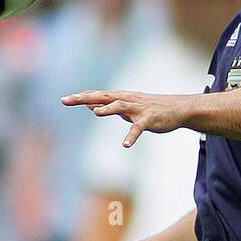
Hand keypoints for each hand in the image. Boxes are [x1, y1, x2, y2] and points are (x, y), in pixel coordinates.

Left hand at [61, 89, 186, 146]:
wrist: (176, 109)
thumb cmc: (149, 108)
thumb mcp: (126, 106)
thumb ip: (109, 106)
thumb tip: (91, 105)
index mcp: (119, 97)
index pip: (96, 95)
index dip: (80, 97)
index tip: (64, 100)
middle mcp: (126, 99)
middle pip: (102, 97)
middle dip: (84, 98)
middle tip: (68, 100)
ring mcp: (137, 109)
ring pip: (120, 106)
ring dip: (108, 109)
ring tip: (96, 113)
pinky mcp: (148, 119)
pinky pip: (137, 128)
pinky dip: (131, 136)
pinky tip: (125, 145)